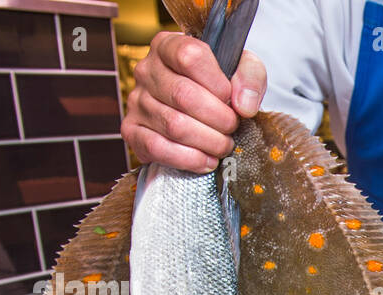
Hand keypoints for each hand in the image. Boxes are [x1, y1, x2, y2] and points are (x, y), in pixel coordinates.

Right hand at [122, 31, 267, 172]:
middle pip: (183, 95)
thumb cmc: (218, 85)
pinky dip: (189, 159)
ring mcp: (137, 101)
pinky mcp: (132, 131)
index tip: (230, 98)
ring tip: (223, 144)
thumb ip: (249, 76)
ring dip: (208, 141)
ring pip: (174, 125)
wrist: (199, 111)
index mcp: (168, 46)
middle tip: (232, 128)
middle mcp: (147, 71)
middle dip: (218, 118)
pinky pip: (157, 148)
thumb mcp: (240, 68)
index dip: (217, 83)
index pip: (189, 56)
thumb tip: (243, 106)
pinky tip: (206, 159)